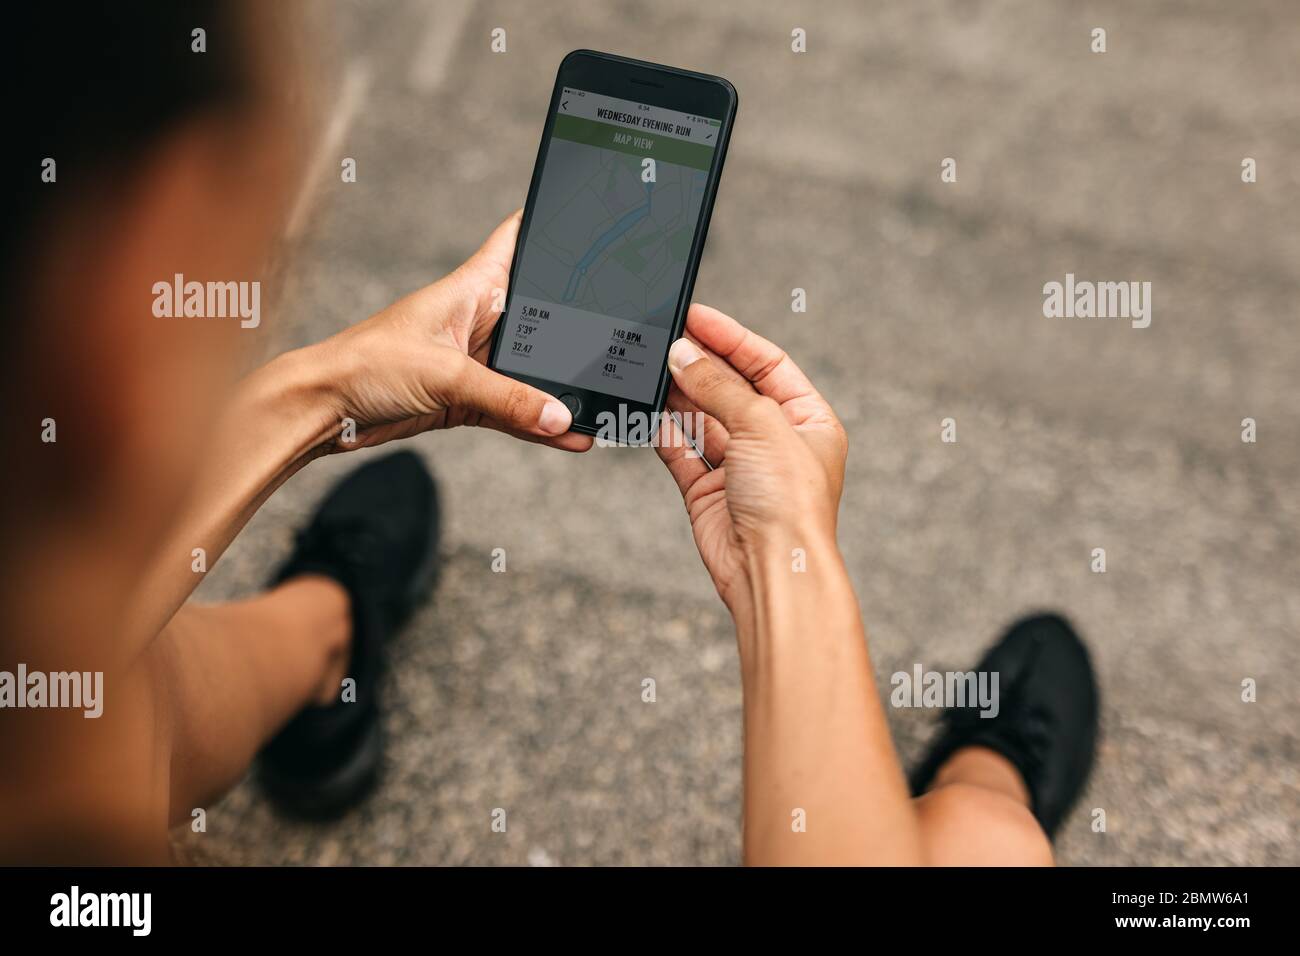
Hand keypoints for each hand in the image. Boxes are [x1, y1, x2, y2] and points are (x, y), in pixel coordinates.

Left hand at [312, 210, 592, 452]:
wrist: (324, 408)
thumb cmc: (368, 363)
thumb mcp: (446, 375)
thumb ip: (508, 398)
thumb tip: (561, 417)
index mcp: (473, 287)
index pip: (518, 240)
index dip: (550, 226)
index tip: (593, 220)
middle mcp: (480, 319)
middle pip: (542, 315)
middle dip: (577, 326)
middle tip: (622, 338)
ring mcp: (476, 361)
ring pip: (533, 371)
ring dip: (560, 388)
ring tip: (603, 403)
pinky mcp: (469, 399)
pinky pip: (518, 410)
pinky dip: (541, 424)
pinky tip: (571, 436)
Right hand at [655, 305, 847, 614]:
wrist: (771, 569)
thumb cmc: (790, 504)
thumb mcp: (762, 425)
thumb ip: (719, 386)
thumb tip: (684, 355)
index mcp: (808, 420)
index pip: (767, 363)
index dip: (732, 337)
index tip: (696, 316)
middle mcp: (775, 441)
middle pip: (731, 387)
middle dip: (700, 364)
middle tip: (667, 340)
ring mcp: (740, 467)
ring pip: (701, 418)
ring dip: (678, 394)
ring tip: (652, 367)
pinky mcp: (708, 491)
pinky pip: (680, 451)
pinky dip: (663, 432)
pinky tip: (648, 411)